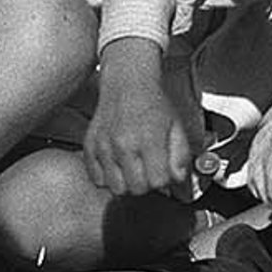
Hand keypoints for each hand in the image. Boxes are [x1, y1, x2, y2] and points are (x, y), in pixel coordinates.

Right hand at [84, 43, 199, 199]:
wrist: (127, 83)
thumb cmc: (153, 103)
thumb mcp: (176, 127)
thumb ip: (181, 156)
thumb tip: (178, 180)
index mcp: (148, 139)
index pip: (158, 182)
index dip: (164, 180)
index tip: (163, 171)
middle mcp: (123, 144)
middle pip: (136, 189)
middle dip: (147, 184)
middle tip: (149, 169)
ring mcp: (103, 146)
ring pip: (115, 188)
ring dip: (127, 183)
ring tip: (133, 169)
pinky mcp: (89, 146)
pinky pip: (96, 178)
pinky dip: (107, 177)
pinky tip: (117, 165)